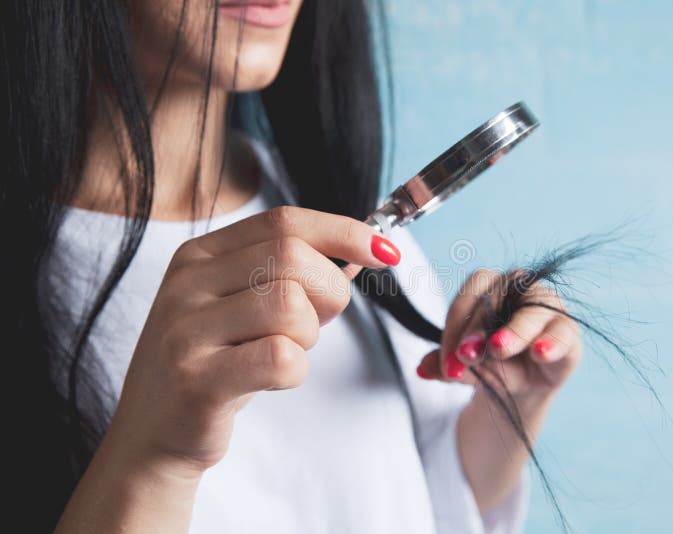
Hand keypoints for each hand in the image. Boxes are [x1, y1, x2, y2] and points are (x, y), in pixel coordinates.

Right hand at [104, 206, 401, 475]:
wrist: (153, 433)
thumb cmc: (214, 364)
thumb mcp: (240, 305)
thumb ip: (289, 273)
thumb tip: (365, 249)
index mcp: (200, 255)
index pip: (283, 222)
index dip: (343, 232)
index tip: (385, 251)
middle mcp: (187, 284)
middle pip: (292, 257)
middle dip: (331, 291)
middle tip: (321, 320)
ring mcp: (186, 331)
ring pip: (290, 306)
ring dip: (309, 335)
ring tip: (286, 351)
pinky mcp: (196, 381)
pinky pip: (281, 358)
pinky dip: (296, 371)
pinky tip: (274, 379)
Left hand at [416, 268, 580, 401]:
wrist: (522, 386)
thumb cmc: (492, 363)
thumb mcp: (466, 368)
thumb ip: (447, 365)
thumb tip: (423, 369)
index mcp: (487, 288)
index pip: (468, 298)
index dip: (454, 328)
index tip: (449, 362)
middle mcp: (518, 288)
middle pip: (496, 297)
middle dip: (478, 327)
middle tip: (466, 354)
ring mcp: (546, 306)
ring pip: (532, 309)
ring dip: (514, 330)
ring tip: (499, 349)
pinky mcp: (567, 330)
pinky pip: (562, 330)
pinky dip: (550, 341)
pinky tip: (539, 353)